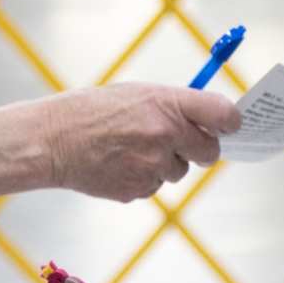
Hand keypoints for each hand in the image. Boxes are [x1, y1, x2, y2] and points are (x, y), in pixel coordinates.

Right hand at [45, 84, 239, 201]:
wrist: (53, 140)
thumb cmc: (92, 111)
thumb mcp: (136, 93)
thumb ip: (172, 105)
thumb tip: (205, 120)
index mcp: (167, 103)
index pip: (223, 114)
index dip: (231, 122)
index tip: (229, 126)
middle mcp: (165, 134)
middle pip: (210, 152)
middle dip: (201, 149)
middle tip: (182, 142)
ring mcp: (153, 165)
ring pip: (179, 171)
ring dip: (165, 163)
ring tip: (131, 149)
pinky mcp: (139, 189)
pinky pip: (155, 186)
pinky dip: (143, 177)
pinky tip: (119, 163)